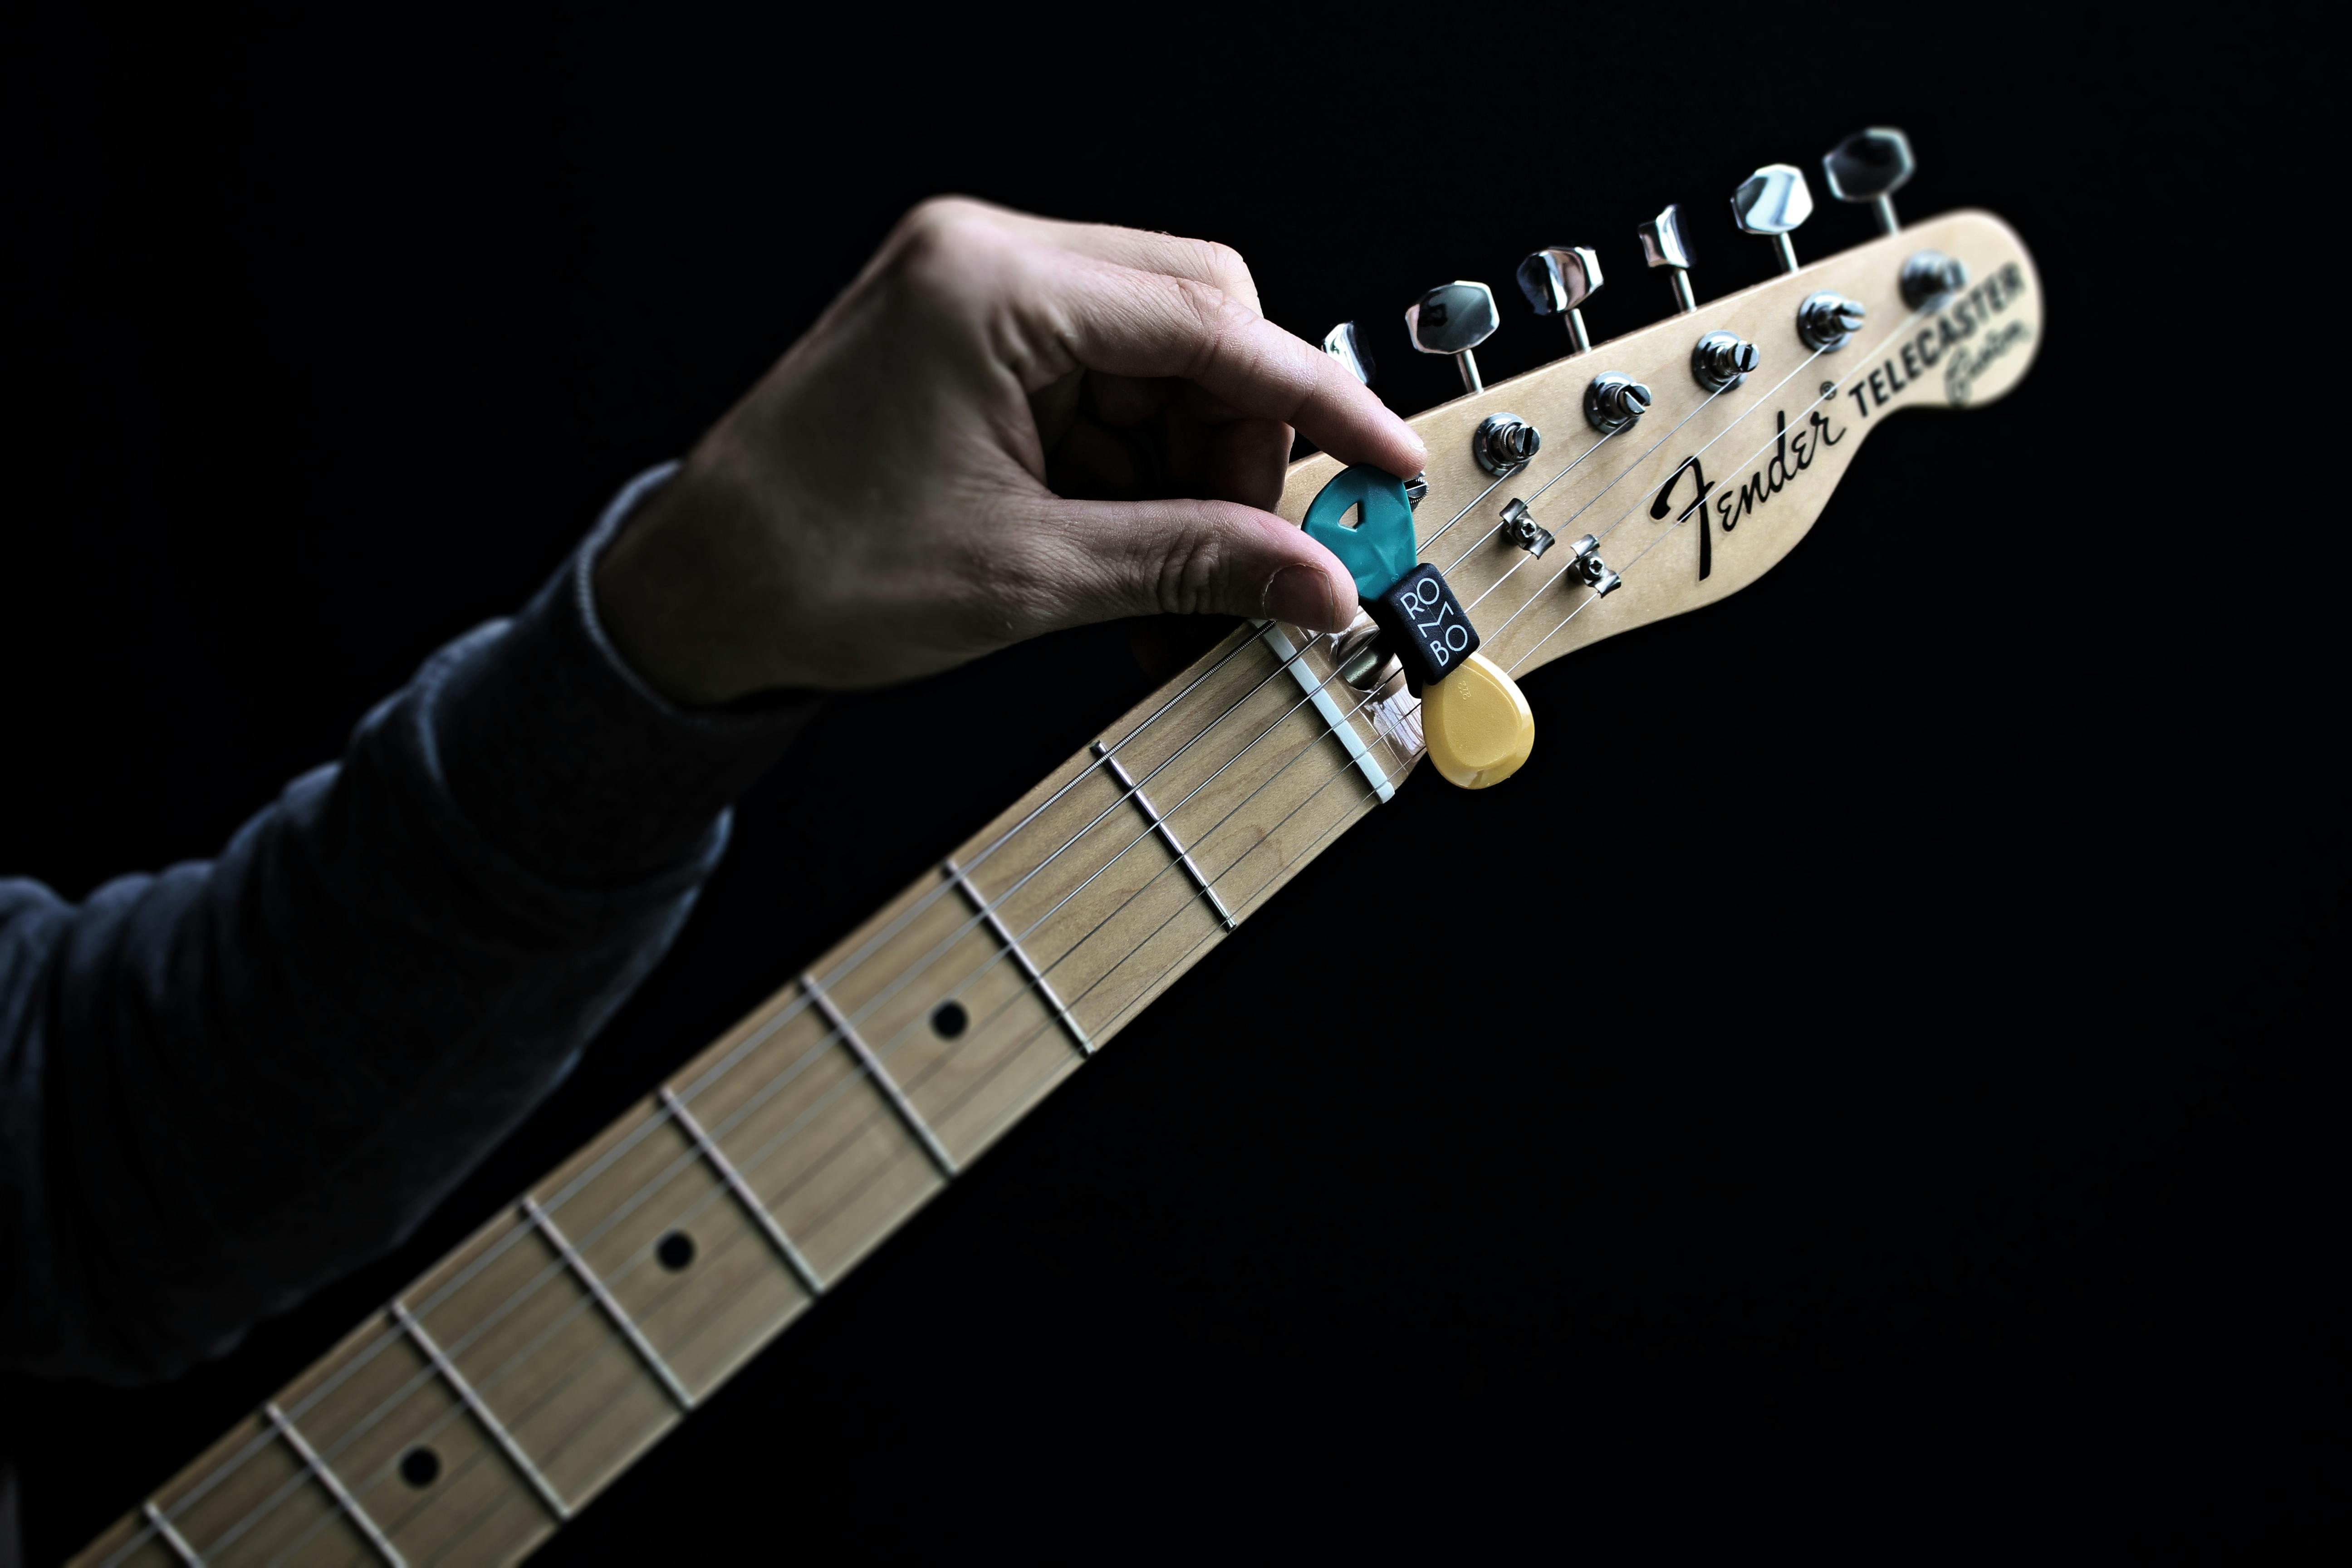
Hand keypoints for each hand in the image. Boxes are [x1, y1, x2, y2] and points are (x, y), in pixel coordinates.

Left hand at [593, 198, 1425, 703]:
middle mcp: (989, 260)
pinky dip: (1139, 466)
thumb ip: (1191, 565)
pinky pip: (1107, 384)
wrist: (696, 595)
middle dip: (1247, 439)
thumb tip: (1316, 582)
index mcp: (991, 287)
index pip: (1211, 321)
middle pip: (1199, 316)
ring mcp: (982, 291)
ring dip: (1194, 463)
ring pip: (1163, 355)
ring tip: (1182, 571)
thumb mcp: (1029, 577)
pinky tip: (1136, 542)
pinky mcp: (978, 337)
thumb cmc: (814, 572)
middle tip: (1260, 549)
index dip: (1319, 399)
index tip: (1386, 462)